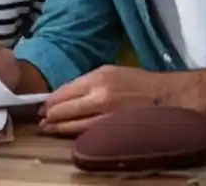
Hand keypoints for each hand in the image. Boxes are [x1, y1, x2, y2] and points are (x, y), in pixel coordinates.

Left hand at [38, 65, 165, 135]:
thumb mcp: (110, 72)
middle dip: (50, 115)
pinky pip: (87, 132)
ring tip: (49, 128)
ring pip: (73, 124)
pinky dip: (74, 133)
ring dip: (58, 127)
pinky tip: (68, 133)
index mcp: (97, 78)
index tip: (43, 106)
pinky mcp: (113, 127)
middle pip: (65, 108)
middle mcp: (99, 95)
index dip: (50, 101)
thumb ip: (87, 82)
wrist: (164, 96)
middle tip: (42, 119)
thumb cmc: (137, 82)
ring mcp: (106, 113)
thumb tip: (65, 94)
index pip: (64, 91)